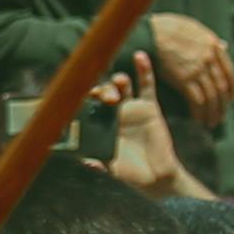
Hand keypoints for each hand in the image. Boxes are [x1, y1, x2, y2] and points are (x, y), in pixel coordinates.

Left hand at [88, 53, 187, 197]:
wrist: (156, 177)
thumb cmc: (129, 173)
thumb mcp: (110, 169)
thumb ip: (97, 164)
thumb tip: (84, 162)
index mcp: (99, 124)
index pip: (87, 105)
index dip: (81, 98)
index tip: (77, 95)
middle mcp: (113, 113)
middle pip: (103, 91)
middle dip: (101, 90)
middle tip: (104, 98)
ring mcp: (131, 108)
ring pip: (122, 86)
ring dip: (117, 81)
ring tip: (119, 82)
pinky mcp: (149, 108)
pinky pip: (147, 85)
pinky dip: (144, 70)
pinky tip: (139, 57)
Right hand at [148, 13, 233, 129]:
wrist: (149, 31)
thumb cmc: (165, 28)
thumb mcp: (192, 27)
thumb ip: (208, 38)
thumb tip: (223, 45)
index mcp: (213, 46)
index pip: (229, 73)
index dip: (231, 89)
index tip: (229, 100)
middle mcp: (209, 58)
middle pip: (222, 87)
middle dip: (222, 105)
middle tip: (220, 117)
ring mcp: (198, 69)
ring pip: (212, 96)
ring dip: (213, 113)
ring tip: (211, 123)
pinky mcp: (184, 78)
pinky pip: (198, 100)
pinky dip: (200, 112)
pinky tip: (198, 120)